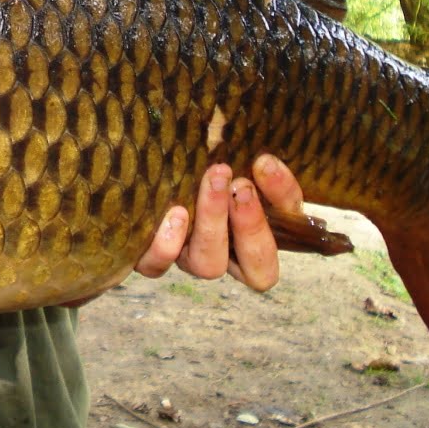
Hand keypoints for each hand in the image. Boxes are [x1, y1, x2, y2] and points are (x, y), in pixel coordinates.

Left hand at [132, 155, 300, 291]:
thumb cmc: (197, 161)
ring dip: (214, 224)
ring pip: (208, 265)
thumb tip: (264, 160)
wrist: (139, 162)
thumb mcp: (232, 158)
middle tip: (240, 183)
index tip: (263, 163)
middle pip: (256, 269)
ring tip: (212, 182)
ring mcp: (189, 257)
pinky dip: (165, 246)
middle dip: (251, 224)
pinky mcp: (151, 256)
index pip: (289, 228)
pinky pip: (156, 266)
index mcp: (256, 234)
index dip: (281, 203)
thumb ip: (254, 164)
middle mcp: (227, 254)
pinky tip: (173, 213)